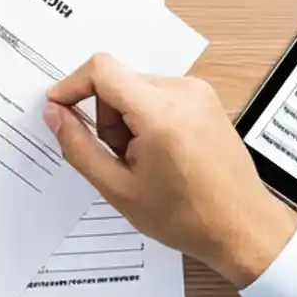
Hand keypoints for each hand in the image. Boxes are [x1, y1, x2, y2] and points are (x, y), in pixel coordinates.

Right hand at [43, 54, 296, 287]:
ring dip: (128, 120)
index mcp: (161, 113)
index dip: (72, 85)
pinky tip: (162, 154)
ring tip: (145, 162)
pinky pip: (159, 95)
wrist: (241, 227)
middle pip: (118, 82)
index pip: (102, 70)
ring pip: (136, 89)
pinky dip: (148, 119)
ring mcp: (199, 93)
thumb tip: (54, 114)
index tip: (59, 108)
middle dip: (107, 118)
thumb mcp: (119, 188)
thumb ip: (79, 146)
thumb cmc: (186, 216)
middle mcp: (184, 93)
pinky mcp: (206, 99)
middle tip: (121, 160)